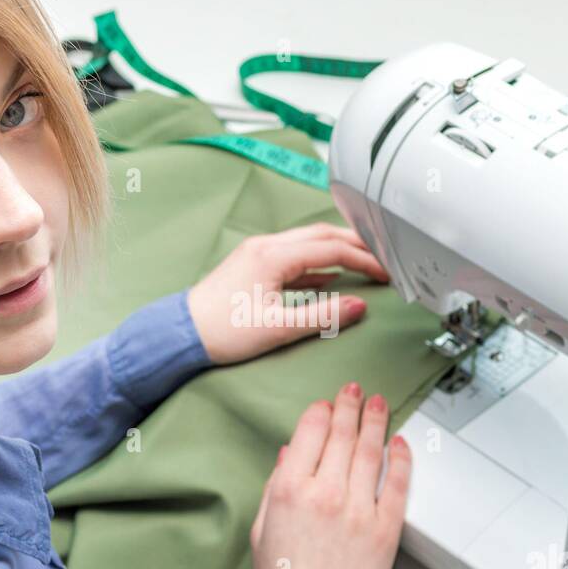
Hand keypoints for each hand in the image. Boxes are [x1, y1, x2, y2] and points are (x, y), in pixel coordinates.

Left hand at [186, 223, 390, 364]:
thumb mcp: (278, 328)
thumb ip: (322, 315)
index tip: (385, 272)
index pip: (331, 249)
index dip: (363, 259)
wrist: (182, 333)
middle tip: (382, 257)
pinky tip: (330, 275)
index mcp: (273, 256)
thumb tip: (358, 306)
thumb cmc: (222, 331)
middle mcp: (266, 246)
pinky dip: (318, 262)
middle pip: (321, 235)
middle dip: (355, 244)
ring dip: (337, 249)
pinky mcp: (254, 265)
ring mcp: (258, 253)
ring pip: (308, 242)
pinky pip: (294, 256)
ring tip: (364, 262)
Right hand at [249, 381, 411, 568]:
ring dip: (376, 421)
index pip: (309, 433)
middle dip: (349, 406)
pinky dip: (400, 459)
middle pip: (342, 435)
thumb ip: (276, 485)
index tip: (325, 405)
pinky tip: (401, 443)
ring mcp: (358, 510)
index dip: (320, 413)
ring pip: (371, 451)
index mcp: (289, 490)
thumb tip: (290, 453)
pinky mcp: (385, 529)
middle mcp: (325, 493)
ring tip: (379, 403)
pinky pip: (396, 484)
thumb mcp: (263, 528)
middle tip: (355, 391)